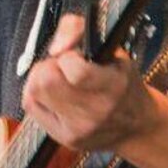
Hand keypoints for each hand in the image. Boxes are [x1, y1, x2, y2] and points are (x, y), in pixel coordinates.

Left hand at [19, 11, 160, 153]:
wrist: (136, 126)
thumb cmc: (122, 82)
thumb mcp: (113, 49)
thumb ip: (79, 29)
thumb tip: (55, 47)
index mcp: (113, 85)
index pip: (76, 71)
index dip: (68, 57)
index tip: (76, 56)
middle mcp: (96, 111)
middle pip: (46, 81)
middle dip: (50, 66)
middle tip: (63, 67)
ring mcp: (79, 128)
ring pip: (34, 91)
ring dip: (41, 78)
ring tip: (58, 78)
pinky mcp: (64, 138)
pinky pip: (30, 106)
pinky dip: (36, 93)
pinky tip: (53, 93)